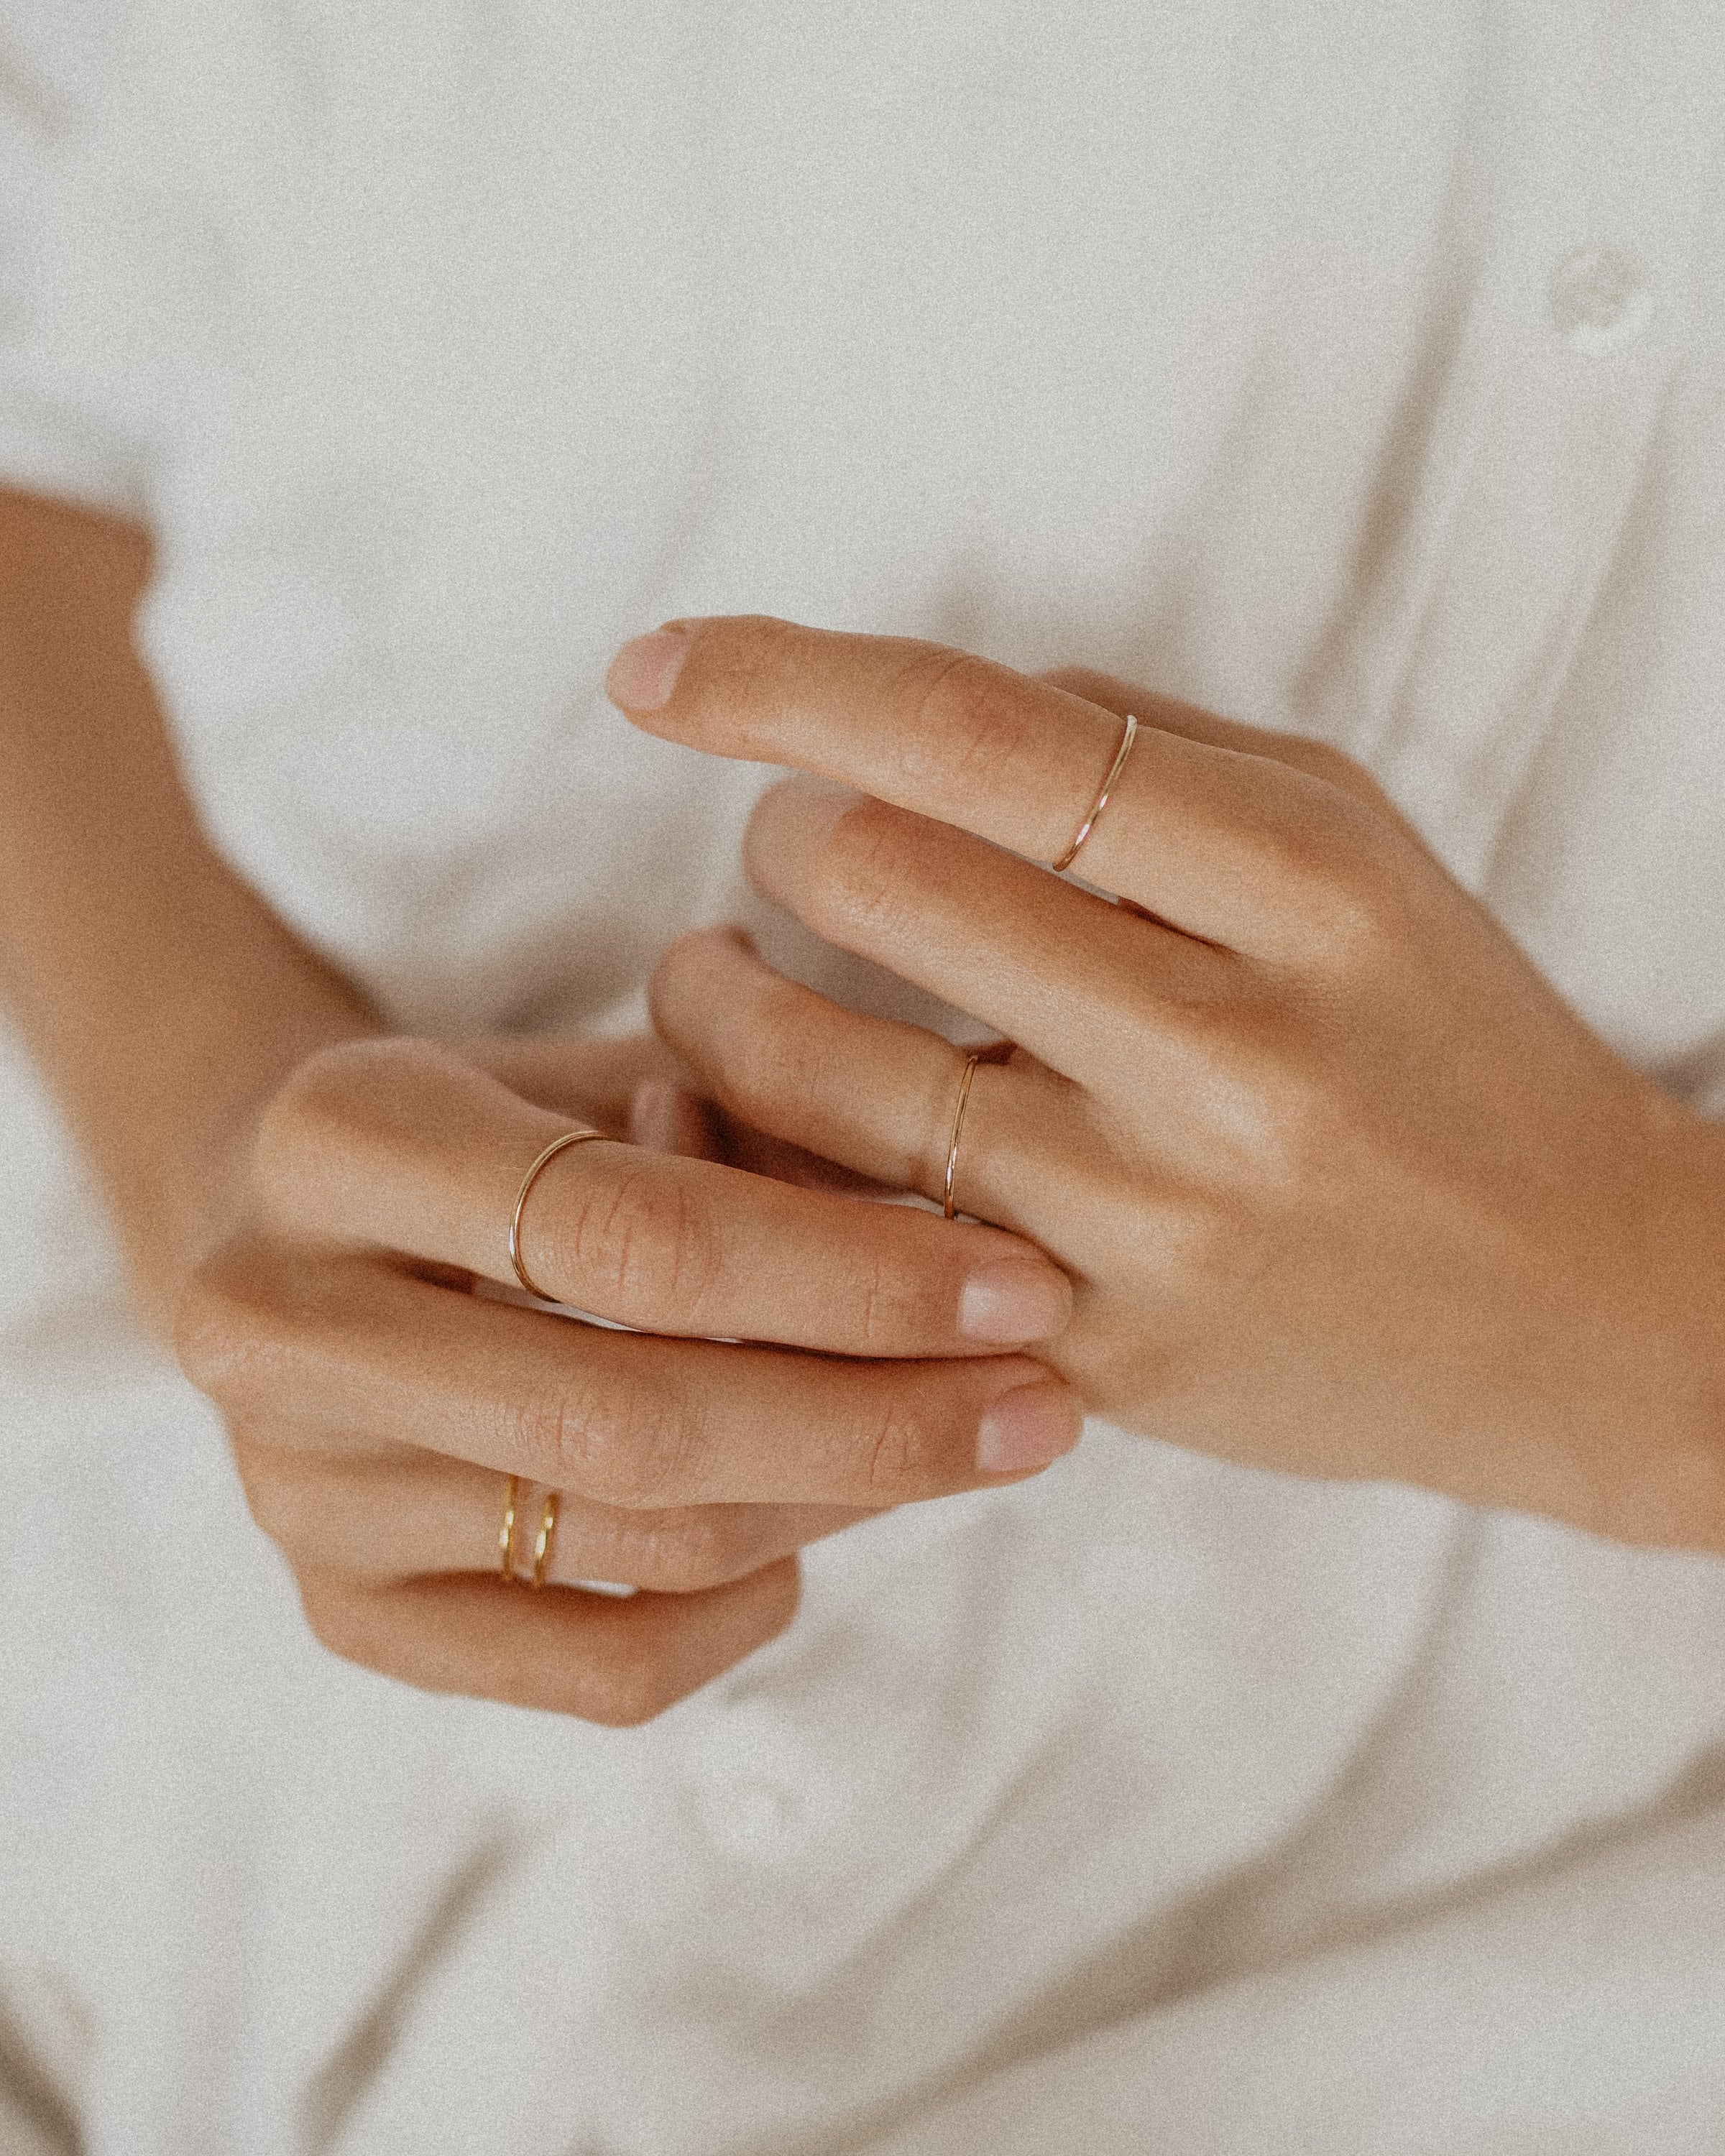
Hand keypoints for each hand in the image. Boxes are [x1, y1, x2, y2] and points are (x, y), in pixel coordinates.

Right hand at [172, 1030, 1076, 1720]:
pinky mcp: (342, 1610)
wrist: (316, 1221)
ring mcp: (296, 1487)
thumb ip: (768, 1126)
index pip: (629, 1233)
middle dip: (876, 1419)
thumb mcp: (623, 1066)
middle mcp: (277, 1319)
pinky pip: (589, 1668)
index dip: (850, 1273)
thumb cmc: (515, 1127)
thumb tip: (981, 1238)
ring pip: (629, 1543)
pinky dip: (738, 1617)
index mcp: (340, 1135)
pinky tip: (810, 1542)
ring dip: (837, 1501)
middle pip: (628, 1415)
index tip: (1023, 1286)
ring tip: (963, 1442)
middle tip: (1044, 1401)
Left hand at [611, 616, 1724, 1551]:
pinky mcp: (1094, 1354)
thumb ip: (1140, 752)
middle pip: (874, 878)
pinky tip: (763, 1121)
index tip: (657, 666)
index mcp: (1302, 881)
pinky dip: (768, 1155)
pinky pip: (849, 1241)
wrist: (1575, 1307)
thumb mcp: (1347, 849)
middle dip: (772, 836)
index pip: (978, 735)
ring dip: (718, 1000)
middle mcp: (1228, 1054)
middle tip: (786, 848)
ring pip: (821, 1076)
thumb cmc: (1437, 1043)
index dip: (780, 678)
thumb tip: (897, 713)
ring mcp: (1154, 1223)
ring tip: (728, 977)